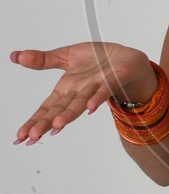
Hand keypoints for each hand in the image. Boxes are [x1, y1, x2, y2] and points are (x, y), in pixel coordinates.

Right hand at [11, 42, 156, 144]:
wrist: (126, 57)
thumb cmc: (98, 60)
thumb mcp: (67, 56)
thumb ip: (43, 59)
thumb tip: (16, 55)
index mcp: (67, 88)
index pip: (47, 107)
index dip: (34, 120)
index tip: (20, 137)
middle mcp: (80, 92)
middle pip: (60, 109)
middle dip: (46, 123)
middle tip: (31, 137)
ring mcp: (97, 87)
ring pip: (81, 102)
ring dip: (69, 114)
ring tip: (57, 125)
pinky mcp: (113, 80)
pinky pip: (105, 89)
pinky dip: (97, 98)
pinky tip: (90, 107)